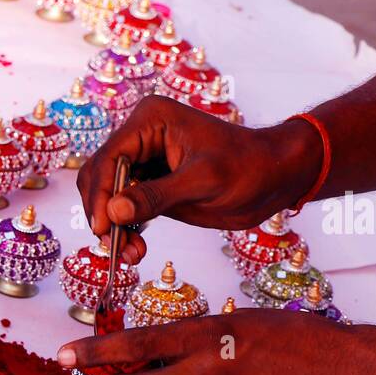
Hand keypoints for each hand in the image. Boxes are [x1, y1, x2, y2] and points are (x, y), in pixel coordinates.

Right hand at [76, 96, 322, 261]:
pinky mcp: (152, 187)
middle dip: (104, 213)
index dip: (101, 194)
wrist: (274, 179)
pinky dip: (125, 230)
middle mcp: (141, 139)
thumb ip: (156, 196)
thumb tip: (114, 213)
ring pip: (109, 197)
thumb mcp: (203, 181)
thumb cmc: (248, 166)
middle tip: (114, 246)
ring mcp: (145, 163)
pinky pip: (125, 209)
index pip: (109, 158)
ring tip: (131, 253)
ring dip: (113, 227)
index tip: (103, 227)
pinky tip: (136, 249)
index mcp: (150, 121)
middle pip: (100, 177)